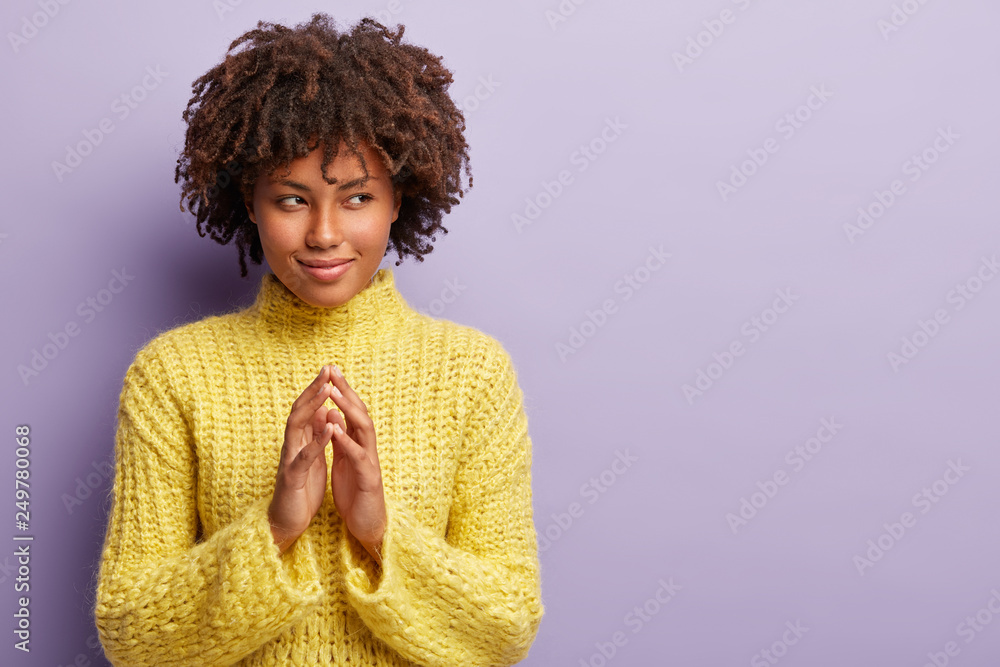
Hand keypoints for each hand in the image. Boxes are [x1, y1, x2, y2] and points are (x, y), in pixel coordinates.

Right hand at [268, 366, 335, 553]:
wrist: (287, 522)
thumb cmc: (301, 489)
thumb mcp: (310, 457)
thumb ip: (313, 435)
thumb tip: (319, 410)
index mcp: (299, 441)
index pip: (306, 408)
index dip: (317, 389)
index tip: (331, 370)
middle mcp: (291, 445)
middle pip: (299, 410)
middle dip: (314, 389)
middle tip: (327, 369)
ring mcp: (289, 460)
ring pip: (297, 427)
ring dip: (312, 407)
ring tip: (327, 390)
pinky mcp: (293, 478)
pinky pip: (304, 457)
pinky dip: (317, 441)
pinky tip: (330, 428)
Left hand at [325, 365, 386, 563]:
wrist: (368, 525)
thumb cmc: (356, 494)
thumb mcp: (345, 462)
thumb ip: (340, 439)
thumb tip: (332, 414)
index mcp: (358, 444)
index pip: (351, 411)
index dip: (341, 390)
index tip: (328, 371)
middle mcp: (367, 448)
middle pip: (359, 412)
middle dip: (346, 390)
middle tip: (332, 370)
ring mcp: (369, 462)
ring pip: (363, 429)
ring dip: (348, 410)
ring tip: (334, 392)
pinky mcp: (368, 479)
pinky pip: (358, 456)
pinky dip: (347, 441)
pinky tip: (336, 429)